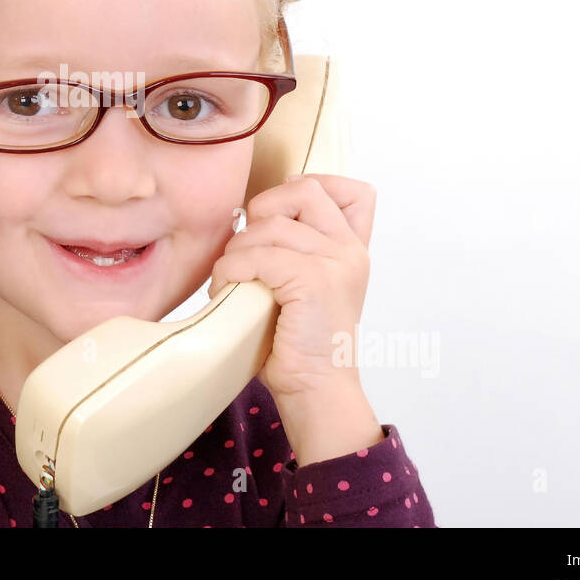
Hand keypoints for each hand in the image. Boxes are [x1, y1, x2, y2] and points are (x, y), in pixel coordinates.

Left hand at [208, 174, 376, 399]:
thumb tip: (255, 216)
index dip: (307, 188)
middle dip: (263, 210)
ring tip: (231, 280)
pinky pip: (256, 255)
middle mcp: (350, 250)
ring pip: (269, 226)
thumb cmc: (301, 344)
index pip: (352, 190)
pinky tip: (225, 291)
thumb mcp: (309, 288)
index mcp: (353, 249)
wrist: (317, 391)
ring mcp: (336, 262)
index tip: (275, 215)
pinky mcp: (314, 279)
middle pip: (304, 190)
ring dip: (237, 251)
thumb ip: (300, 251)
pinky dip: (231, 270)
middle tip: (247, 248)